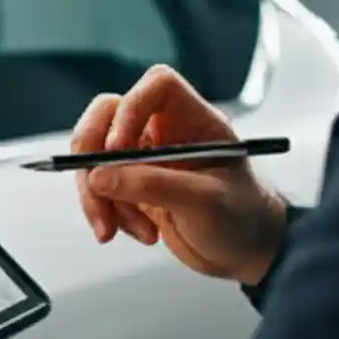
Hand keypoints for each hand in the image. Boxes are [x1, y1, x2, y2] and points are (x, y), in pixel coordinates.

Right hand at [72, 65, 286, 285]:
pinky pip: (100, 188)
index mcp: (194, 121)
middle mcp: (166, 132)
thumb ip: (152, 185)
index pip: (157, 86)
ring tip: (119, 228)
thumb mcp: (203, 202)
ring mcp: (145, 158)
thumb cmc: (244, 218)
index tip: (117, 147)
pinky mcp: (133, 185)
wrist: (246, 252)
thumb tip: (98, 177)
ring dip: (98, 196)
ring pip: (96, 156)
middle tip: (94, 187)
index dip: (131, 108)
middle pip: (109, 115)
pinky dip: (107, 212)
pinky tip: (139, 232)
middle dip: (92, 154)